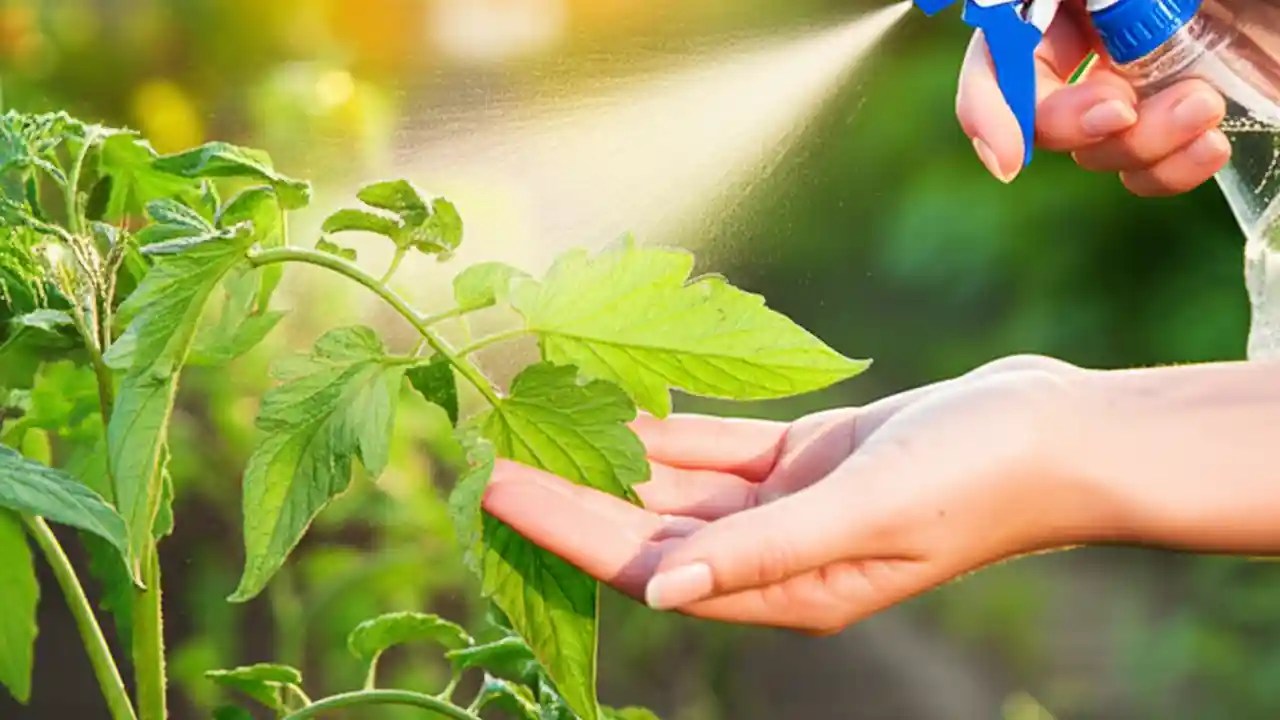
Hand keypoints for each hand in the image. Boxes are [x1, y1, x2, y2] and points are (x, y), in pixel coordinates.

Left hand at [482, 355, 1108, 634]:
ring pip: (680, 484)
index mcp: (782, 590)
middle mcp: (775, 555)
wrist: (1055, 434)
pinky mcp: (810, 459)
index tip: (497, 490)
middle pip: (649, 525)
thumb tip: (661, 590)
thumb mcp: (862, 513)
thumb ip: (761, 552)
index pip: (646, 563)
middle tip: (493, 450)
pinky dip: (674, 427)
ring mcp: (791, 505)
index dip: (566, 529)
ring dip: (615, 454)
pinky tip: (624, 403)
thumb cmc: (974, 481)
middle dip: (572, 491)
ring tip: (542, 419)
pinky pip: (722, 446)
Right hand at [957, 3, 1230, 194]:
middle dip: (1074, 123)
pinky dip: (1169, 168)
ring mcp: (1137, 76)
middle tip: (1122, 114)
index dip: (989, 102)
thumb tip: (1005, 20)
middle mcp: (1095, 29)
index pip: (1000, 47)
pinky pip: (1143, 166)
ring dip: (1140, 143)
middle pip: (1036, 105)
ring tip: (1205, 111)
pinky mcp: (1178, 115)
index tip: (1008, 156)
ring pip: (1092, 144)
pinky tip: (1210, 144)